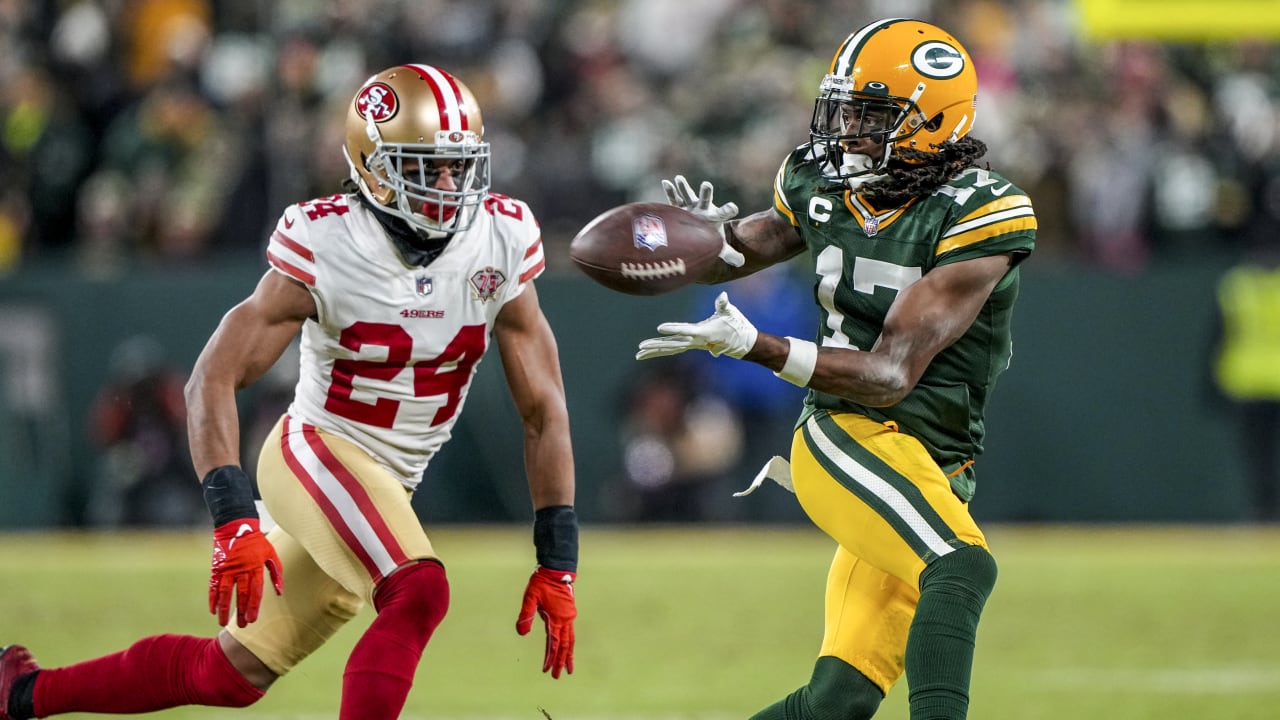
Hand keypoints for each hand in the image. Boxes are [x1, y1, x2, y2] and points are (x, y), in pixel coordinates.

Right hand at [209, 518, 282, 627]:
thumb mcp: (271, 554)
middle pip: (241, 595)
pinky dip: (212, 599)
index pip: (255, 591)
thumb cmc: (257, 542)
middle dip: (241, 612)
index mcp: (255, 567)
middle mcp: (241, 570)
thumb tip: (279, 592)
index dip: (253, 606)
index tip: (252, 620)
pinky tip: (212, 610)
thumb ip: (277, 573)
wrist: (236, 527)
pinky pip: (213, 586)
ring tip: (223, 623)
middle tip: (241, 626)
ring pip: (224, 593)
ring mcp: (227, 569)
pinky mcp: (217, 568)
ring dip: (223, 609)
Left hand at [516, 566, 576, 677]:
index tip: (547, 670)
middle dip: (561, 662)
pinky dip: (569, 644)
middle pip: (565, 646)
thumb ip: (526, 614)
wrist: (556, 570)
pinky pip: (571, 633)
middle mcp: (566, 620)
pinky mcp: (569, 612)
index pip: (553, 643)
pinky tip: (566, 648)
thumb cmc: (541, 583)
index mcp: (557, 618)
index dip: (550, 658)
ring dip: (568, 655)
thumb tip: (521, 633)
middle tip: (558, 676)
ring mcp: (569, 616)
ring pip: (570, 641)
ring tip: (569, 668)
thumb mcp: (530, 597)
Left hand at [636, 291, 758, 359]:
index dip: (673, 328)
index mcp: (703, 332)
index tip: (659, 328)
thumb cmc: (737, 325)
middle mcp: (696, 341)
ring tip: (638, 354)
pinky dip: (662, 350)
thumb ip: (723, 304)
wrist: (743, 342)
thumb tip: (722, 296)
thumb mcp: (730, 312)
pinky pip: (674, 348)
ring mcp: (693, 344)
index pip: (685, 330)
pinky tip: (650, 351)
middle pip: (672, 344)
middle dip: (656, 346)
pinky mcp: (692, 344)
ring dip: (654, 351)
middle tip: (639, 348)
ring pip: (670, 348)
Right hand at [662, 174, 744, 266]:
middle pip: (705, 200)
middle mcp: (704, 210)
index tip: (733, 207)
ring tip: (679, 178)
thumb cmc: (709, 238)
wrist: (700, 231)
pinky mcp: (681, 208)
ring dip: (684, 187)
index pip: (724, 213)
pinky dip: (670, 191)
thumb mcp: (720, 247)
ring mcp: (692, 207)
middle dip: (706, 193)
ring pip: (688, 195)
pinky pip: (674, 199)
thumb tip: (741, 262)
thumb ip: (730, 254)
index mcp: (715, 217)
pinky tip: (665, 182)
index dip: (728, 210)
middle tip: (706, 184)